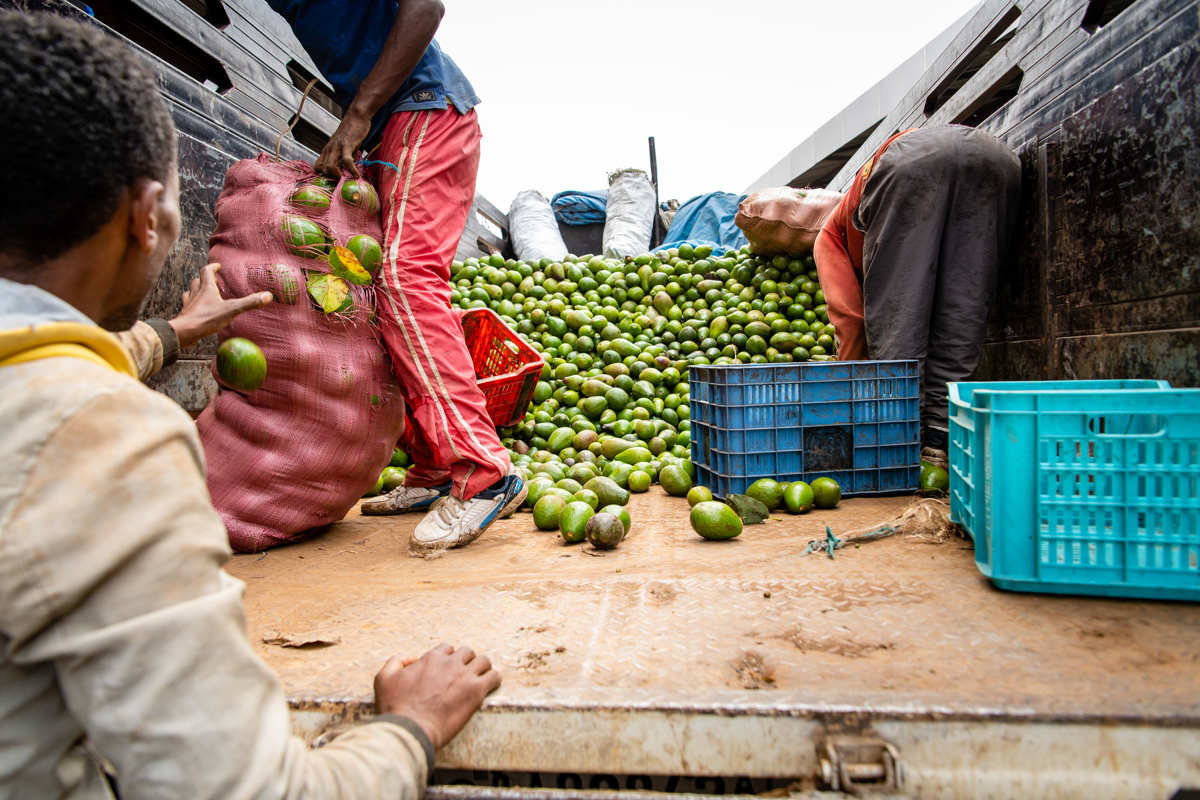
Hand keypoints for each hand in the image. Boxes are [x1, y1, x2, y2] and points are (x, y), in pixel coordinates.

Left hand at [169, 263, 271, 348]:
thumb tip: (268, 296)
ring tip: (202, 292)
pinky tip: (196, 309)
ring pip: (190, 291)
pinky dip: (192, 304)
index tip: (217, 266)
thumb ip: (249, 303)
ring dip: (196, 289)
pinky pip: (187, 305)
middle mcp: (196, 293)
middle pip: (197, 280)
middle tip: (212, 279)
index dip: (212, 267)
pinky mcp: (185, 314)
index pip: (206, 271)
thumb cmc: (207, 318)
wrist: (185, 332)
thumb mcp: (231, 310)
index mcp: (206, 289)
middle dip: (204, 278)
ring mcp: (189, 304)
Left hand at [314, 112, 370, 178]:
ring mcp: (337, 147)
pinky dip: (351, 170)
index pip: (317, 166)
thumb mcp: (345, 146)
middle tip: (341, 180)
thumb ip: (345, 156)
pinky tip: (356, 174)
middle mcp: (329, 149)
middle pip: (323, 169)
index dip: (324, 175)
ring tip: (346, 179)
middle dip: (332, 178)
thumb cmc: (351, 131)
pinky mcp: (346, 145)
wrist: (356, 117)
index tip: (334, 178)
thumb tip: (349, 167)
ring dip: (337, 175)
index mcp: (327, 150)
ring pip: (330, 166)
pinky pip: (346, 161)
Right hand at [374, 644, 501, 749]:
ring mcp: (464, 675)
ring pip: (483, 661)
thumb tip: (409, 658)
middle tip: (464, 676)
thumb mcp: (383, 679)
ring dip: (482, 668)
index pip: (447, 649)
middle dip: (466, 662)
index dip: (448, 659)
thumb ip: (394, 662)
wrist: (411, 729)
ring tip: (480, 679)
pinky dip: (494, 679)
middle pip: (467, 653)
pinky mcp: (475, 691)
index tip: (447, 670)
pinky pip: (494, 677)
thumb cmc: (396, 708)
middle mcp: (450, 662)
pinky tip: (490, 687)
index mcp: (431, 658)